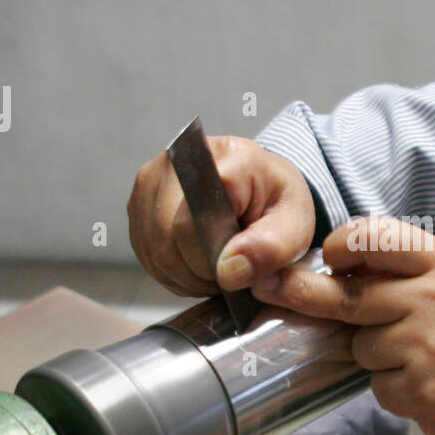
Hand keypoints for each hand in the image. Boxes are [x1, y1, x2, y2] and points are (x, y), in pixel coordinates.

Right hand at [127, 137, 315, 297]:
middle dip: (197, 272)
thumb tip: (228, 271)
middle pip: (167, 239)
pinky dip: (169, 270)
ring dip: (183, 275)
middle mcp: (178, 161)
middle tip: (227, 275)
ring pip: (153, 249)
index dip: (212, 260)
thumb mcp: (295, 226)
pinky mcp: (140, 200)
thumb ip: (269, 249)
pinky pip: (144, 251)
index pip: (193, 225)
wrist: (263, 187)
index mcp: (224, 160)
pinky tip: (195, 264)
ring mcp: (152, 179)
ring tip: (215, 268)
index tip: (237, 268)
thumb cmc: (278, 202)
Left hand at [251, 215, 434, 434]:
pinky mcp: (420, 389)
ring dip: (378, 358)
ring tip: (424, 363)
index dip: (340, 246)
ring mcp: (427, 345)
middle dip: (310, 297)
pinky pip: (377, 386)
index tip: (328, 259)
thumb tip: (340, 273)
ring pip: (361, 346)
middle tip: (276, 291)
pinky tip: (431, 389)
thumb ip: (413, 276)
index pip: (375, 236)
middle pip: (349, 295)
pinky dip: (395, 391)